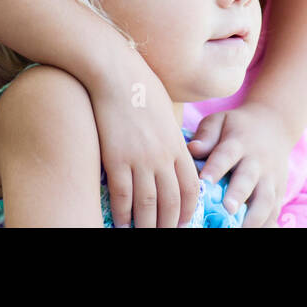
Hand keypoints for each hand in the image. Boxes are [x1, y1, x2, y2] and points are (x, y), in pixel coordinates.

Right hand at [87, 50, 199, 228]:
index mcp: (177, 145)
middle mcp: (162, 156)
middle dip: (168, 224)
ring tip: (143, 233)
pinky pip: (122, 196)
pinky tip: (121, 221)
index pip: (191, 188)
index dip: (188, 210)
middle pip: (171, 203)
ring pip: (147, 205)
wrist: (116, 72)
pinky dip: (123, 213)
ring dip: (146, 225)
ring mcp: (139, 159)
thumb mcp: (167, 113)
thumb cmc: (141, 87)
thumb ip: (172, 138)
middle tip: (164, 233)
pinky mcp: (116, 159)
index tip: (183, 220)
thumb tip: (174, 154)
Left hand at [187, 101, 293, 227]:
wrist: (274, 124)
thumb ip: (207, 134)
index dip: (216, 166)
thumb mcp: (221, 121)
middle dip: (238, 194)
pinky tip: (258, 231)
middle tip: (227, 208)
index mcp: (238, 142)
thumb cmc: (238, 127)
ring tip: (242, 228)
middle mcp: (256, 161)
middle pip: (248, 178)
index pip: (226, 154)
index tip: (205, 180)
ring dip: (255, 216)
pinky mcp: (279, 191)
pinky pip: (275, 210)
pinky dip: (268, 223)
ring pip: (265, 198)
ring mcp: (270, 177)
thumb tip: (192, 148)